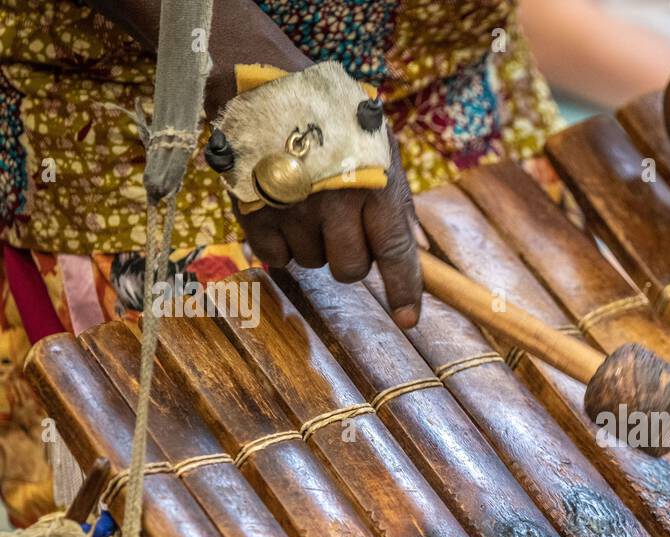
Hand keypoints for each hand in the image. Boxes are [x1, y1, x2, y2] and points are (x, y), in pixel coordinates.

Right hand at [234, 131, 422, 328]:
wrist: (268, 82)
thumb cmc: (334, 120)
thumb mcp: (379, 149)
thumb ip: (395, 201)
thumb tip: (412, 249)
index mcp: (375, 184)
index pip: (395, 251)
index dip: (403, 290)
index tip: (407, 320)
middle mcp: (336, 200)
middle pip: (351, 269)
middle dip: (350, 258)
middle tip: (340, 226)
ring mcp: (294, 207)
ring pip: (312, 264)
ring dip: (313, 245)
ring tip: (308, 204)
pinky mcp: (254, 209)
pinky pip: (276, 258)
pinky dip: (280, 244)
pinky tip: (281, 210)